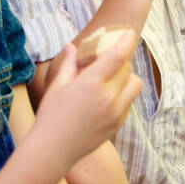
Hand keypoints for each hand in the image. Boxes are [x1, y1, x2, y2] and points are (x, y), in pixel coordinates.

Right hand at [34, 29, 142, 167]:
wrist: (53, 151)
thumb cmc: (50, 116)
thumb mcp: (57, 86)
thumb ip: (69, 64)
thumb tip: (71, 46)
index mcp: (91, 83)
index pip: (118, 56)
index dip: (126, 41)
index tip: (130, 32)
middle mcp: (108, 97)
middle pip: (127, 69)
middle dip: (121, 61)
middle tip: (110, 60)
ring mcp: (115, 113)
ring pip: (134, 86)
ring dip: (127, 78)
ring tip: (112, 80)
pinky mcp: (117, 125)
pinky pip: (129, 103)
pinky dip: (123, 95)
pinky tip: (107, 98)